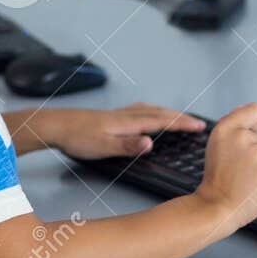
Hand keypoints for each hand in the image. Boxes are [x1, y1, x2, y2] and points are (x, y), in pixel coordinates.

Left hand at [44, 103, 204, 160]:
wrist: (56, 125)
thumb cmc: (78, 138)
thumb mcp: (103, 147)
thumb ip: (128, 146)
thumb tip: (151, 143)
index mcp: (128, 123)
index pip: (162, 121)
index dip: (182, 124)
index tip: (200, 126)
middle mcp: (127, 115)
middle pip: (160, 113)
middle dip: (180, 117)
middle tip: (197, 122)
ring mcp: (119, 114)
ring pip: (151, 110)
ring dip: (168, 113)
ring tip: (179, 117)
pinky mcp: (112, 116)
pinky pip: (140, 110)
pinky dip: (152, 111)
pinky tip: (147, 114)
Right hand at [194, 103, 256, 230]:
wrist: (217, 206)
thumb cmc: (218, 178)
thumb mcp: (218, 144)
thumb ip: (236, 124)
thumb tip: (252, 109)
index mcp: (226, 128)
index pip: (255, 110)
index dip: (255, 124)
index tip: (247, 138)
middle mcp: (242, 135)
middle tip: (240, 171)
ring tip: (248, 180)